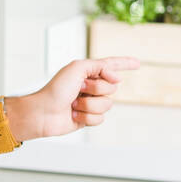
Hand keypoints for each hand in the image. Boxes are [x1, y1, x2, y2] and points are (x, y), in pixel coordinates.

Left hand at [8, 56, 139, 139]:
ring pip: (107, 104)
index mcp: (87, 72)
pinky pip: (100, 118)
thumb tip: (116, 78)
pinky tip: (74, 115)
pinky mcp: (88, 117)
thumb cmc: (55, 90)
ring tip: (73, 104)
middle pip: (112, 87)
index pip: (110, 65)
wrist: (43, 113)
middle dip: (96, 89)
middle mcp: (90, 86)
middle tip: (79, 89)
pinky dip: (87, 117)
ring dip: (89, 104)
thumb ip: (99, 66)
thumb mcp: (76, 68)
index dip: (124, 64)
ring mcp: (90, 102)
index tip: (137, 63)